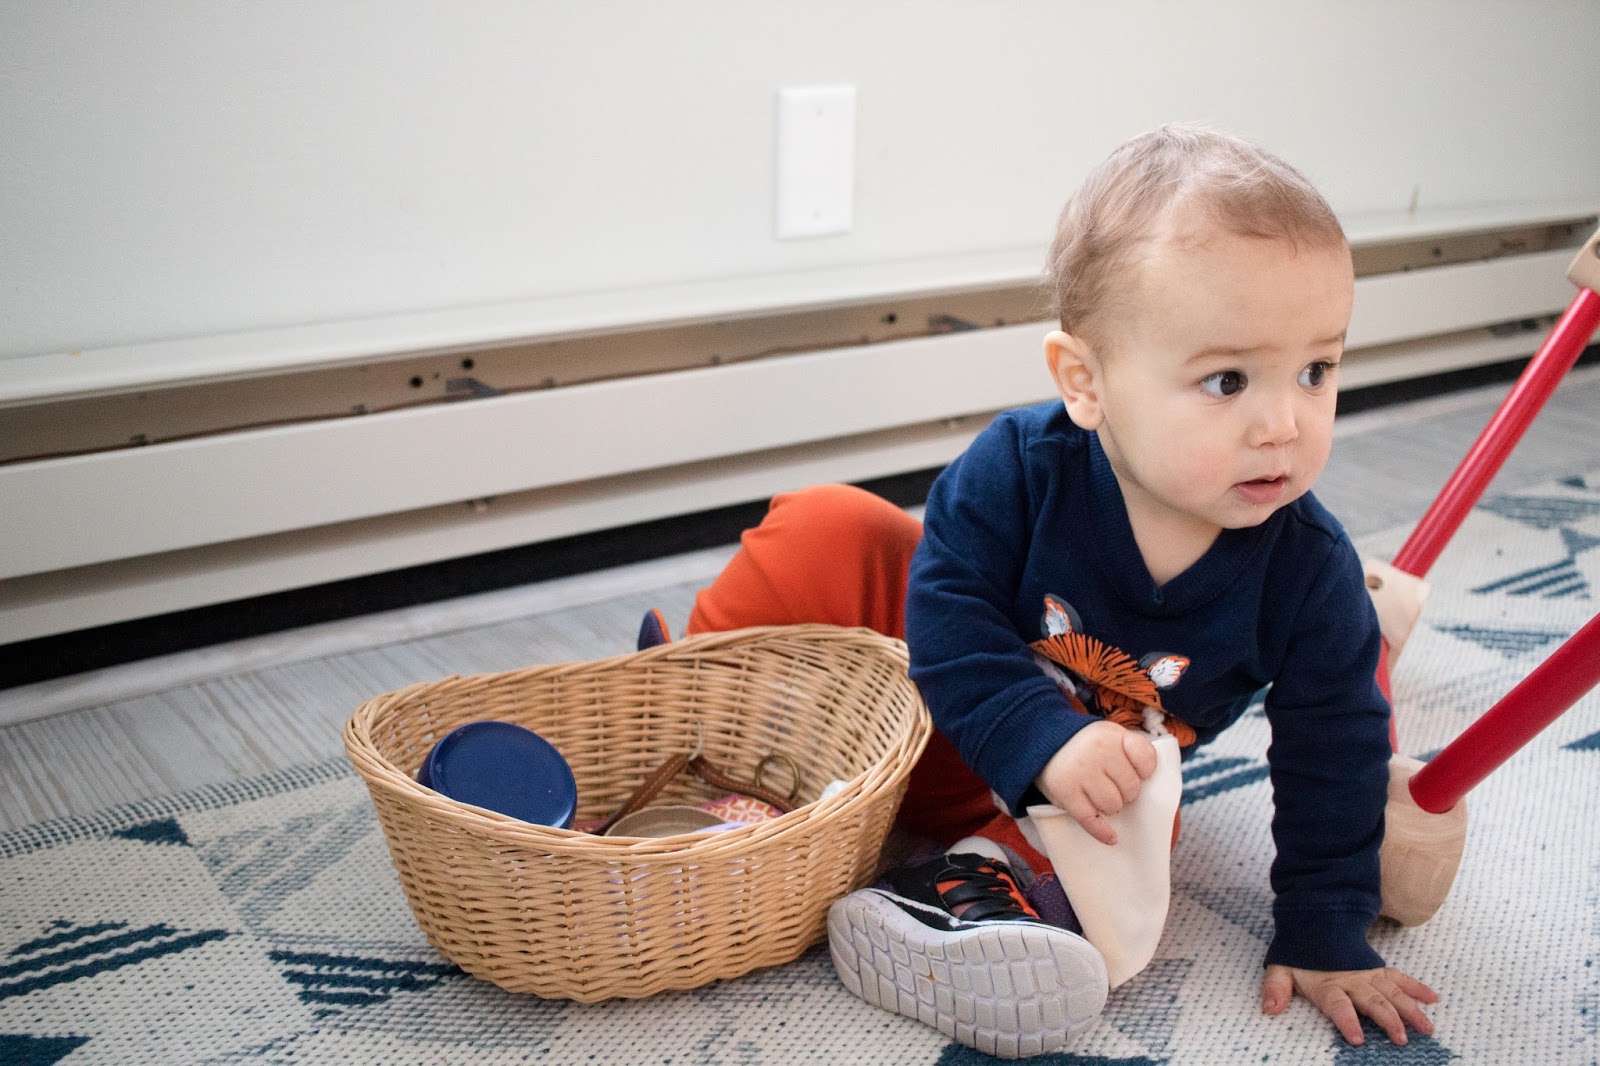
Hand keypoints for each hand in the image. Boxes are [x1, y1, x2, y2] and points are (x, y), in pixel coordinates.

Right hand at [1036, 721, 1156, 844]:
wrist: (1039, 741)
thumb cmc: (1084, 745)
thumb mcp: (1107, 735)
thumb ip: (1130, 751)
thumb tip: (1149, 784)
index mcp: (1111, 736)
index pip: (1146, 759)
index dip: (1145, 771)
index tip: (1139, 773)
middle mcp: (1097, 752)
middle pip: (1131, 789)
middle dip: (1125, 792)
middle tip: (1111, 785)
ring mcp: (1080, 772)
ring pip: (1113, 806)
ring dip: (1109, 806)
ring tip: (1098, 795)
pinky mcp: (1065, 792)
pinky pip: (1090, 820)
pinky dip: (1102, 832)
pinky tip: (1111, 837)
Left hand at [1262, 963, 1437, 1045]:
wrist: (1314, 923)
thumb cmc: (1298, 955)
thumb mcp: (1281, 969)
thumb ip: (1275, 989)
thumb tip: (1269, 1009)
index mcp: (1327, 984)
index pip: (1338, 1004)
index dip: (1347, 1021)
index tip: (1358, 1038)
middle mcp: (1352, 980)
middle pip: (1373, 1001)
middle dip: (1388, 1019)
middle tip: (1401, 1038)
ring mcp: (1368, 974)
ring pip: (1393, 993)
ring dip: (1410, 1010)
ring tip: (1426, 1028)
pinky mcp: (1379, 969)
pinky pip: (1400, 978)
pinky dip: (1417, 988)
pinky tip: (1433, 999)